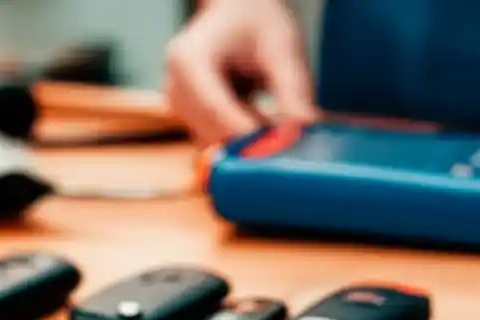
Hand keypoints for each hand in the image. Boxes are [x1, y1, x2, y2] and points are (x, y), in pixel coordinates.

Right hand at [164, 0, 316, 145]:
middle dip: (252, 142)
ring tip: (278, 121)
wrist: (239, 13)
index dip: (248, 134)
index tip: (282, 146)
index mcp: (188, 60)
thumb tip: (303, 127)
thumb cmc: (258, 22)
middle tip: (290, 139)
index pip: (215, 109)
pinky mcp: (191, 119)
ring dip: (250, 142)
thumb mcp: (282, 49)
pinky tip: (264, 119)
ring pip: (216, 144)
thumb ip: (293, 89)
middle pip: (212, 133)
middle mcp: (175, 86)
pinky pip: (218, 143)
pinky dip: (244, 140)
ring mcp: (179, 106)